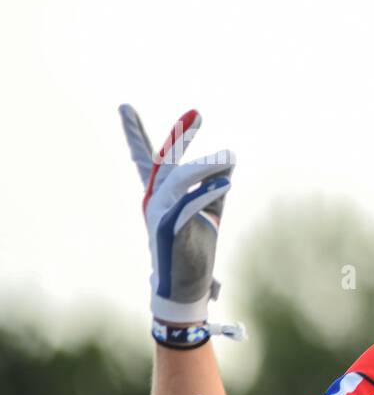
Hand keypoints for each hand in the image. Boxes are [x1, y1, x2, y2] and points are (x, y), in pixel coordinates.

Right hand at [120, 105, 235, 324]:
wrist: (186, 287)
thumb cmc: (196, 248)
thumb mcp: (210, 211)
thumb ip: (215, 185)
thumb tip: (228, 160)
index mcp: (160, 194)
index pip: (145, 159)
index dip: (134, 134)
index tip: (124, 108)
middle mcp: (154, 200)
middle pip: (163, 161)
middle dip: (178, 135)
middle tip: (196, 113)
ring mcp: (159, 214)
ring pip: (180, 179)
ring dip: (206, 166)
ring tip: (229, 157)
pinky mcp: (170, 230)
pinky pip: (189, 205)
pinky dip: (207, 192)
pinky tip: (226, 183)